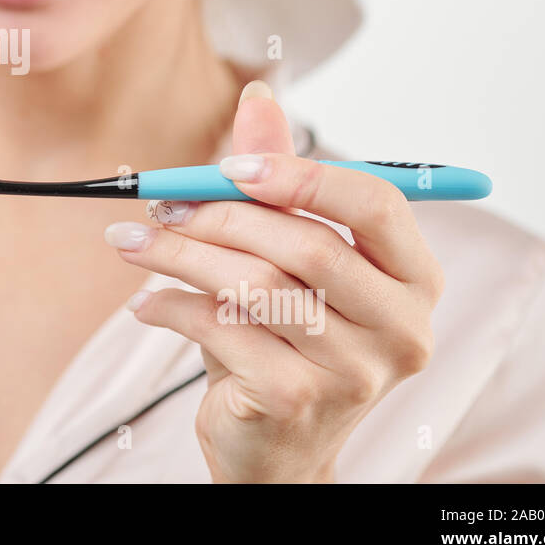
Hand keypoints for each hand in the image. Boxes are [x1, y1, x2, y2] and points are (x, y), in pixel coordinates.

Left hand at [104, 81, 444, 482]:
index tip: (231, 164)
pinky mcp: (296, 400)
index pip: (375, 204)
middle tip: (159, 203)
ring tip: (131, 242)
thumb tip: (258, 95)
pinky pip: (219, 329)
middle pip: (306, 244)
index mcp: (414, 278)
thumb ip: (278, 179)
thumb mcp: (286, 257)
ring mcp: (355, 371)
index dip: (301, 174)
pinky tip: (145, 301)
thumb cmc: (285, 339)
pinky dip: (170, 307)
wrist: (275, 448)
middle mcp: (401, 327)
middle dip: (218, 214)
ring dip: (178, 254)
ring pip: (254, 285)